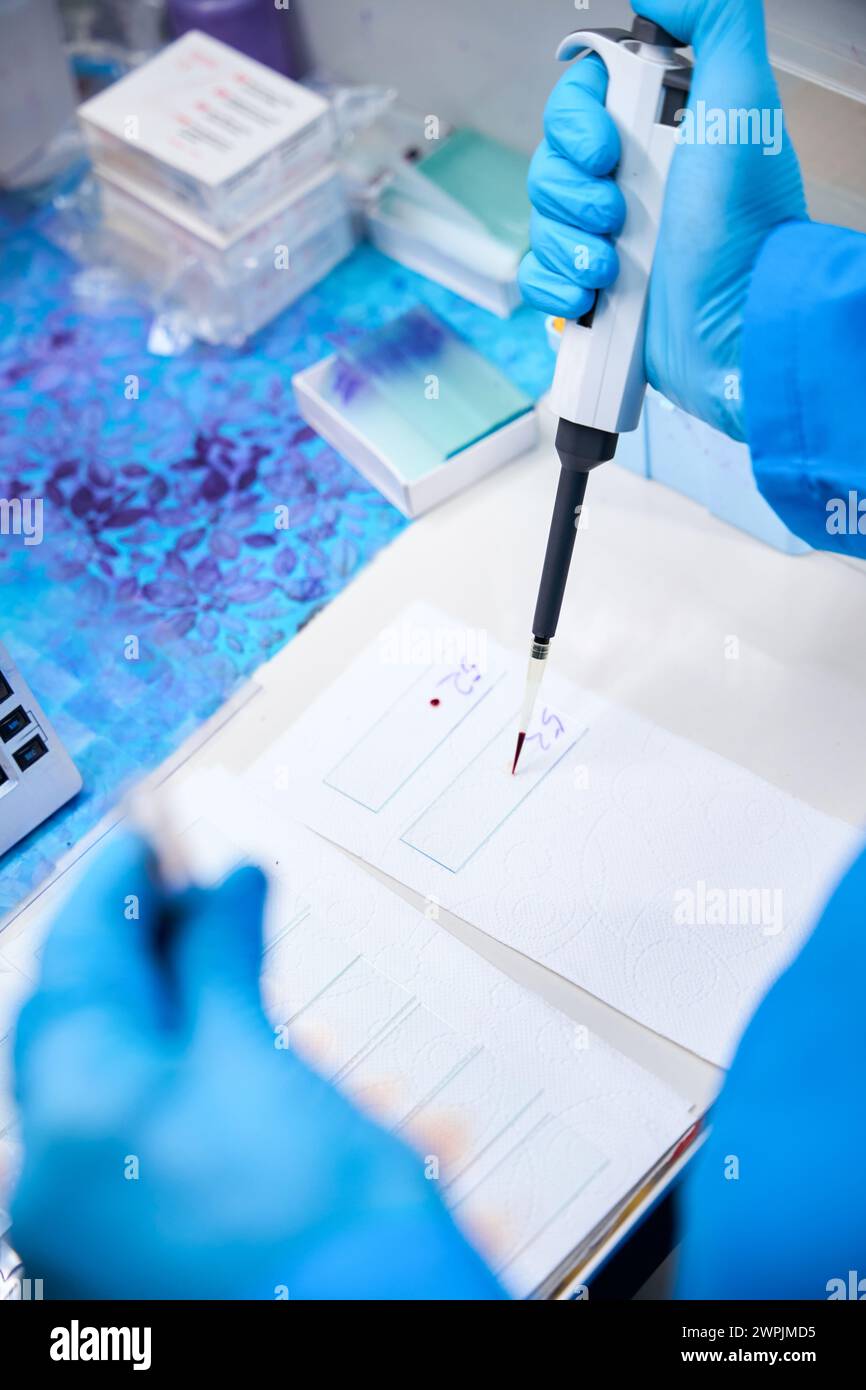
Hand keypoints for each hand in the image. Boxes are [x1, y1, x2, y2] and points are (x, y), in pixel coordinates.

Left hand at [11, 834, 501, 1298]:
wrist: (376, 1336)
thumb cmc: (331, 1233)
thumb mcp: (261, 1062)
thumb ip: (219, 961)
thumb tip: (221, 888)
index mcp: (69, 1116)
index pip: (73, 957)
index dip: (116, 880)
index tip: (153, 833)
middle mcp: (51, 1174)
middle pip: (78, 1014)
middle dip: (133, 939)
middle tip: (191, 883)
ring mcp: (81, 1217)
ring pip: (102, 1070)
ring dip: (154, 998)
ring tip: (214, 947)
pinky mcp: (124, 1244)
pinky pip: (124, 1124)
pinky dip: (164, 1065)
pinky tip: (214, 1037)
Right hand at [518, 0, 806, 440]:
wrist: (740, 325)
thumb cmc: (746, 223)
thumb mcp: (742, 98)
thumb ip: (716, 19)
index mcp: (657, 133)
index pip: (577, 102)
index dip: (576, 124)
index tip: (606, 149)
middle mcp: (632, 182)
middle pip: (548, 163)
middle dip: (571, 193)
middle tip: (617, 214)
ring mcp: (609, 240)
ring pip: (540, 222)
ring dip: (569, 243)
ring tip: (614, 266)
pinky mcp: (595, 295)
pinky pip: (539, 279)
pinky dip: (557, 288)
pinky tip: (594, 296)